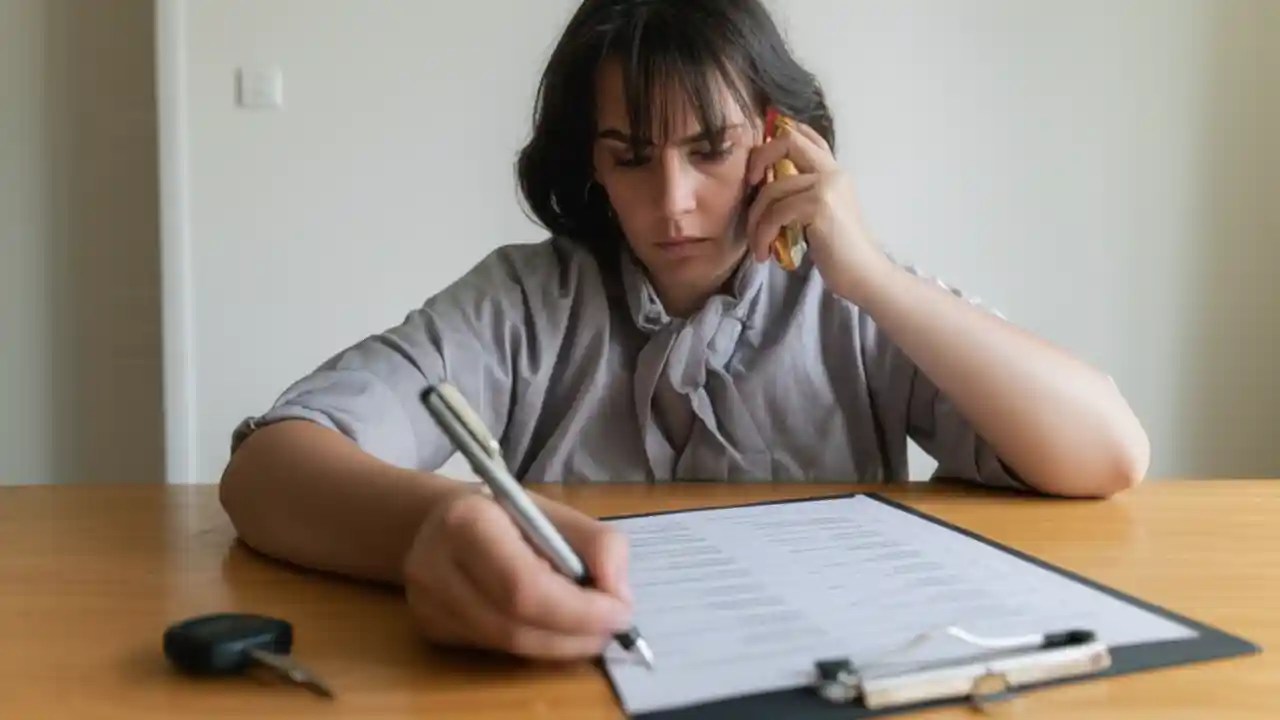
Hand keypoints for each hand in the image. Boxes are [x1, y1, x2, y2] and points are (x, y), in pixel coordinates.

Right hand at [402, 487, 633, 659]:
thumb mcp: (552, 510)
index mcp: (467, 522)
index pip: (525, 587)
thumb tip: (619, 593)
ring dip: (562, 645)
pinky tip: (555, 628)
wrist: (432, 522)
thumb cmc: (502, 512)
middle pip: (516, 626)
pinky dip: (537, 644)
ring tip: (592, 630)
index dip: (579, 610)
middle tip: (613, 627)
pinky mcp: (432, 631)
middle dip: (576, 633)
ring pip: (508, 646)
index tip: (622, 611)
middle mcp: (437, 568)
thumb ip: (596, 543)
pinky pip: (496, 649)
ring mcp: (428, 606)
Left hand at [744, 119, 891, 304]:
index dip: (778, 134)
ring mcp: (827, 185)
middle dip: (758, 159)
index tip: (758, 162)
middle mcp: (832, 171)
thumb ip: (802, 193)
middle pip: (787, 142)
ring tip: (757, 244)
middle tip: (749, 185)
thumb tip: (764, 183)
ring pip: (772, 189)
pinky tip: (764, 253)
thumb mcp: (821, 213)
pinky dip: (763, 234)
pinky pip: (775, 213)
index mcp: (834, 170)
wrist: (863, 274)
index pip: (806, 134)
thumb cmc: (839, 250)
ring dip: (755, 220)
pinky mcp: (820, 205)